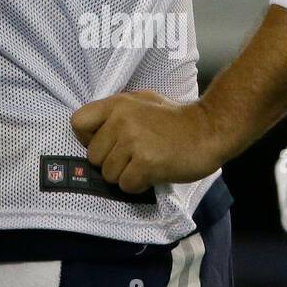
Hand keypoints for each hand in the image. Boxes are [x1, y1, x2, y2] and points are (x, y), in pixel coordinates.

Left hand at [71, 90, 225, 194]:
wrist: (209, 129)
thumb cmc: (176, 118)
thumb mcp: (143, 101)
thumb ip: (118, 112)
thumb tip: (96, 129)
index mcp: (117, 104)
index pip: (77, 122)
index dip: (88, 138)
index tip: (106, 144)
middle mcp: (120, 121)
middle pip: (93, 156)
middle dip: (111, 162)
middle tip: (132, 158)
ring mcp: (133, 142)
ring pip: (108, 174)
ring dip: (125, 176)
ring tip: (144, 165)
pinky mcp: (146, 163)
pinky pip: (126, 185)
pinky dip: (137, 185)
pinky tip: (152, 175)